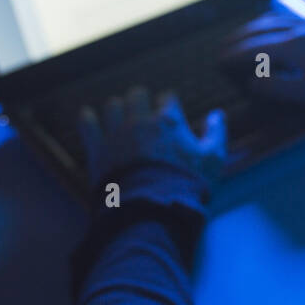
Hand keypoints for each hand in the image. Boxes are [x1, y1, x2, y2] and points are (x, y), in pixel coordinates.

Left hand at [79, 86, 226, 188]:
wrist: (152, 210)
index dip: (169, 104)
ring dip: (118, 109)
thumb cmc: (186, 184)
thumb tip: (217, 114)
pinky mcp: (98, 150)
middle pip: (137, 94)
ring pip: (113, 105)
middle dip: (141, 100)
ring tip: (122, 118)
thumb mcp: (213, 160)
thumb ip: (217, 133)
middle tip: (144, 113)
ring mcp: (117, 134)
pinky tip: (90, 117)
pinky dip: (88, 119)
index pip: (167, 97)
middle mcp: (141, 122)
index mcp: (168, 121)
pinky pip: (87, 124)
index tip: (170, 114)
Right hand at [220, 14, 304, 109]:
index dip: (232, 55)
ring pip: (274, 19)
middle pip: (260, 29)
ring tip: (240, 37)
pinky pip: (289, 17)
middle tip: (221, 48)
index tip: (216, 61)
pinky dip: (271, 22)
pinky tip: (273, 29)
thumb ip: (280, 87)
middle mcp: (301, 29)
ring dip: (253, 27)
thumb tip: (253, 81)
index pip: (254, 48)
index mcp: (295, 47)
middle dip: (237, 38)